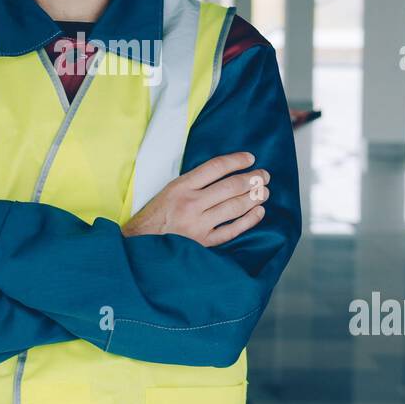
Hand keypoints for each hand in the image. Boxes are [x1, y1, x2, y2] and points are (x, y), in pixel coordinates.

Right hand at [122, 151, 270, 247]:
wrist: (140, 245)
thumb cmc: (155, 216)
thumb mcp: (168, 191)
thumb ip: (193, 183)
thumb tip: (223, 174)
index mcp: (181, 187)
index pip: (215, 167)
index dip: (236, 161)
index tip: (250, 158)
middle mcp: (191, 203)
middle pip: (230, 187)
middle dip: (252, 179)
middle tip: (264, 176)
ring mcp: (198, 224)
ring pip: (234, 207)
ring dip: (253, 198)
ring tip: (264, 191)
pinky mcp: (203, 243)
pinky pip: (231, 230)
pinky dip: (248, 220)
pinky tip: (259, 212)